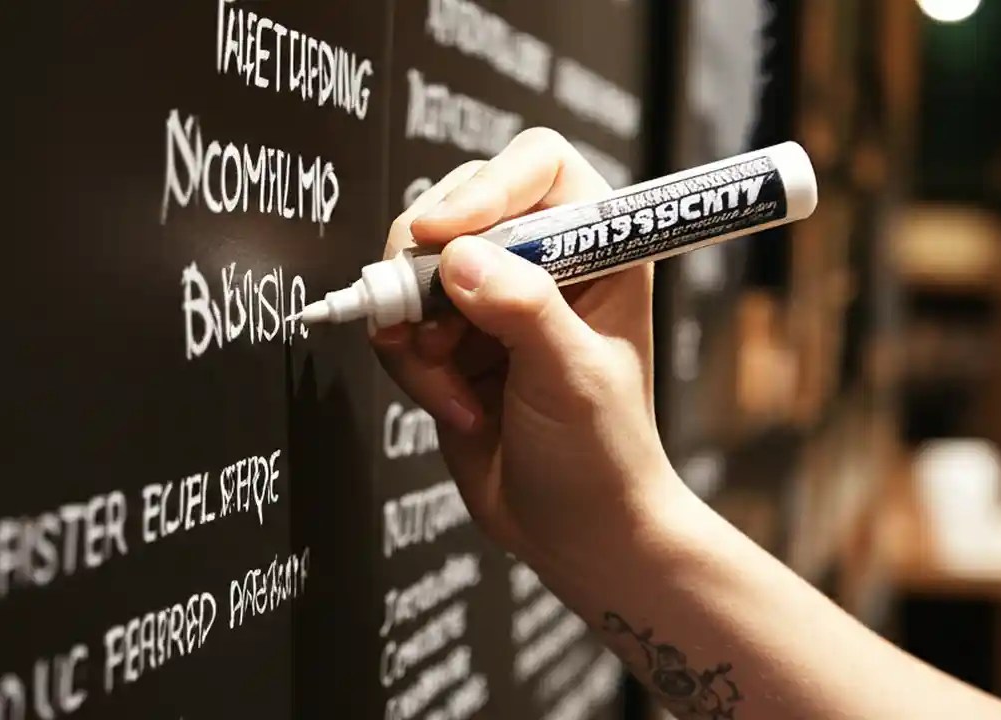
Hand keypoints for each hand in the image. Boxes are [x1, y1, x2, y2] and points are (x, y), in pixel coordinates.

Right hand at [374, 128, 682, 570]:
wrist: (576, 530)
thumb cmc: (603, 454)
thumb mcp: (572, 378)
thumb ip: (522, 310)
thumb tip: (457, 258)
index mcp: (596, 246)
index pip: (537, 165)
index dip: (487, 187)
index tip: (441, 234)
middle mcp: (540, 260)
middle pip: (457, 205)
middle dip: (430, 269)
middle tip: (430, 325)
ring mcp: (488, 299)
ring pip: (413, 268)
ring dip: (417, 330)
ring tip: (454, 386)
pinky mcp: (448, 340)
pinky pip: (397, 323)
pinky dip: (409, 365)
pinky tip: (454, 407)